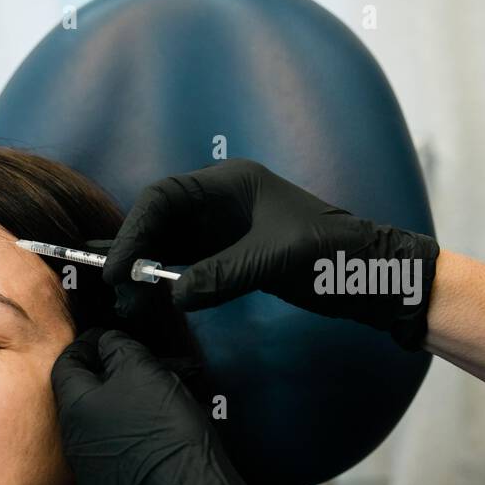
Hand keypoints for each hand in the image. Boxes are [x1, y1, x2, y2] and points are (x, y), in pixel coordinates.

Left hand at [51, 328, 318, 484]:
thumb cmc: (167, 437)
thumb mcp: (143, 374)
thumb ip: (117, 350)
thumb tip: (105, 342)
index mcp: (74, 409)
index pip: (67, 363)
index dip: (89, 345)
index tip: (110, 339)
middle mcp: (74, 443)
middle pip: (85, 398)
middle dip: (111, 379)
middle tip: (143, 370)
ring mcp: (91, 474)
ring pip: (104, 430)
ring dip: (126, 413)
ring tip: (162, 405)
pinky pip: (121, 461)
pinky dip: (138, 446)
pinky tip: (164, 443)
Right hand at [102, 159, 440, 349]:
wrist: (371, 276)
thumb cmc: (334, 254)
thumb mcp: (276, 260)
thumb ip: (223, 275)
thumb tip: (174, 294)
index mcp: (230, 184)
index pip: (163, 197)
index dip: (135, 230)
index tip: (118, 267)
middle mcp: (218, 203)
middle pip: (158, 220)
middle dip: (133, 250)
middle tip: (113, 287)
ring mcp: (221, 231)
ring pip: (166, 245)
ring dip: (143, 270)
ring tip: (123, 300)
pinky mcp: (226, 259)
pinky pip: (182, 266)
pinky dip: (162, 283)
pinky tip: (143, 299)